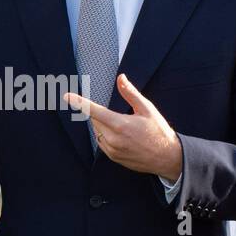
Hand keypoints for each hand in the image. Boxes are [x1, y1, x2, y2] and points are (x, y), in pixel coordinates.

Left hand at [64, 74, 181, 177]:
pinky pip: (102, 143)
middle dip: (101, 114)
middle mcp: (113, 139)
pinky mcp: (113, 157)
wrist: (167, 158)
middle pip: (95, 121)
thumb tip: (121, 78)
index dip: (80, 103)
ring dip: (104, 126)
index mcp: (121, 125)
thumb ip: (131, 93)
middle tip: (118, 115)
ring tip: (124, 128)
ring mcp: (112, 150)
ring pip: (98, 132)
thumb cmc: (159, 132)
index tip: (68, 96)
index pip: (94, 111)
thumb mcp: (148, 109)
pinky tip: (122, 137)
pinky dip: (107, 136)